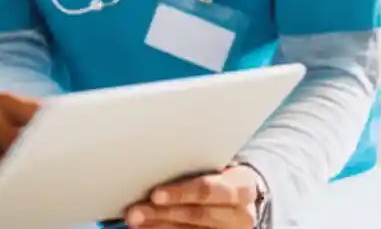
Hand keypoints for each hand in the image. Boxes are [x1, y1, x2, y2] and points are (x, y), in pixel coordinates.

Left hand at [124, 165, 262, 227]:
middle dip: (163, 213)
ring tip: (136, 221)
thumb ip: (195, 165)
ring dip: (159, 226)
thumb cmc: (222, 174)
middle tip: (135, 211)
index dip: (180, 193)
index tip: (155, 194)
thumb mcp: (218, 166)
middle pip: (198, 215)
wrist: (245, 197)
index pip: (209, 190)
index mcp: (243, 187)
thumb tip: (152, 159)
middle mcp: (241, 215)